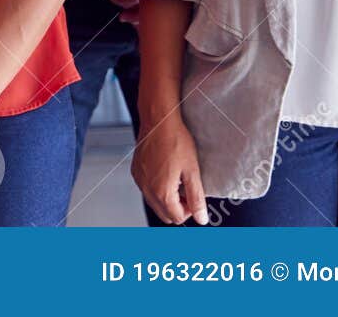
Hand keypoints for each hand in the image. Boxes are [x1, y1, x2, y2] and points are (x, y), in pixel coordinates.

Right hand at [132, 108, 208, 224]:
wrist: (158, 120)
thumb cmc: (175, 140)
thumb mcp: (192, 171)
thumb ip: (197, 198)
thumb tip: (202, 219)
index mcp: (162, 192)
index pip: (177, 217)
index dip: (189, 210)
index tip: (194, 196)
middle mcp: (147, 189)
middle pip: (164, 214)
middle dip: (177, 207)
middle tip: (187, 190)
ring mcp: (139, 180)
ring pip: (154, 202)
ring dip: (166, 198)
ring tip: (177, 179)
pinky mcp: (135, 171)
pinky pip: (146, 189)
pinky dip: (156, 188)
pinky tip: (165, 171)